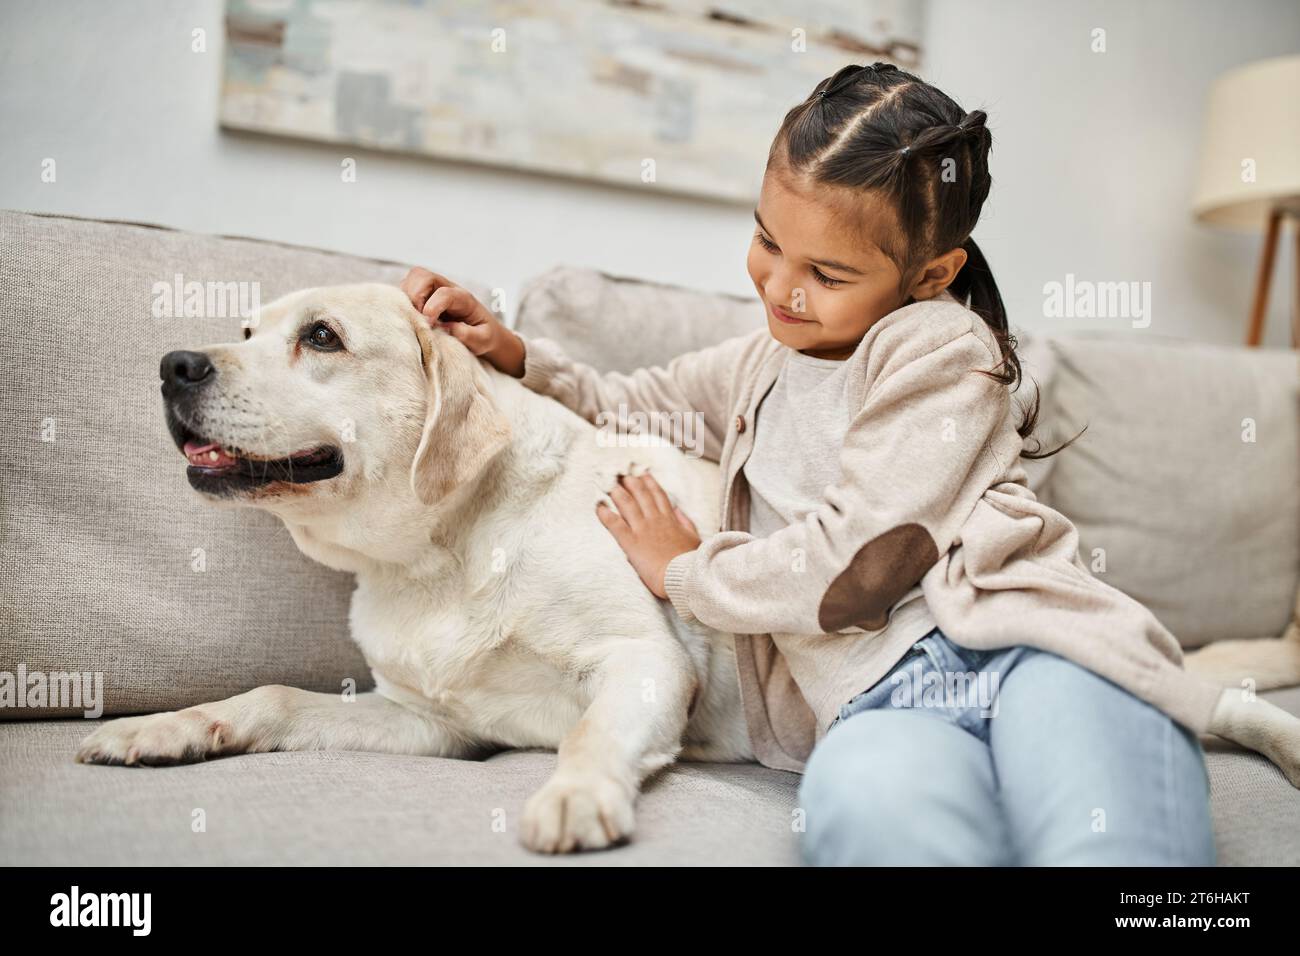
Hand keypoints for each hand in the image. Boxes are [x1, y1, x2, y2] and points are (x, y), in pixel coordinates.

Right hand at [399, 267, 525, 376]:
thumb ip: (469, 335)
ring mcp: (432, 291)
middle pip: (422, 276)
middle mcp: (446, 288)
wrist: (483, 332)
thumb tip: (448, 329)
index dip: (433, 307)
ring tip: (410, 319)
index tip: (430, 325)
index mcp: (464, 298)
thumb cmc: (483, 335)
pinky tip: (407, 318)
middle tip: (416, 318)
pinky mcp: (421, 297)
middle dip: (414, 295)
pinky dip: (401, 303)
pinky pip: (404, 292)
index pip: (444, 293)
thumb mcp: (484, 340)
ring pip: (410, 281)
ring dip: (405, 298)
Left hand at [596, 473, 700, 598]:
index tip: (641, 473)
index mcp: (670, 519)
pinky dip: (606, 514)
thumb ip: (685, 522)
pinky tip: (598, 507)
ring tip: (607, 481)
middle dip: (629, 480)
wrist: (683, 577)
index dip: (649, 482)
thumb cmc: (690, 561)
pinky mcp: (632, 542)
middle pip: (640, 493)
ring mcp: (643, 529)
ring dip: (616, 491)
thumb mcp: (693, 537)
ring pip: (627, 503)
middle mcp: (655, 520)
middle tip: (620, 471)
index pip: (658, 494)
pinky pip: (616, 524)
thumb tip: (678, 510)